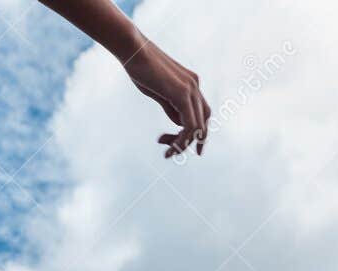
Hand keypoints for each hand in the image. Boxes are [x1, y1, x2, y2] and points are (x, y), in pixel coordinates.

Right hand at [122, 38, 210, 157]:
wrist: (133, 49)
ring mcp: (191, 88)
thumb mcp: (159, 92)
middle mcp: (195, 85)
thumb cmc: (140, 68)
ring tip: (167, 153)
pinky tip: (169, 148)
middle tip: (171, 154)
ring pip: (198, 127)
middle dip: (191, 142)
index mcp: (190, 83)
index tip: (179, 147)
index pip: (202, 113)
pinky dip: (182, 140)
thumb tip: (178, 123)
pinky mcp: (182, 93)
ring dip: (184, 145)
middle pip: (204, 122)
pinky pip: (190, 125)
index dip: (196, 133)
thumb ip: (171, 106)